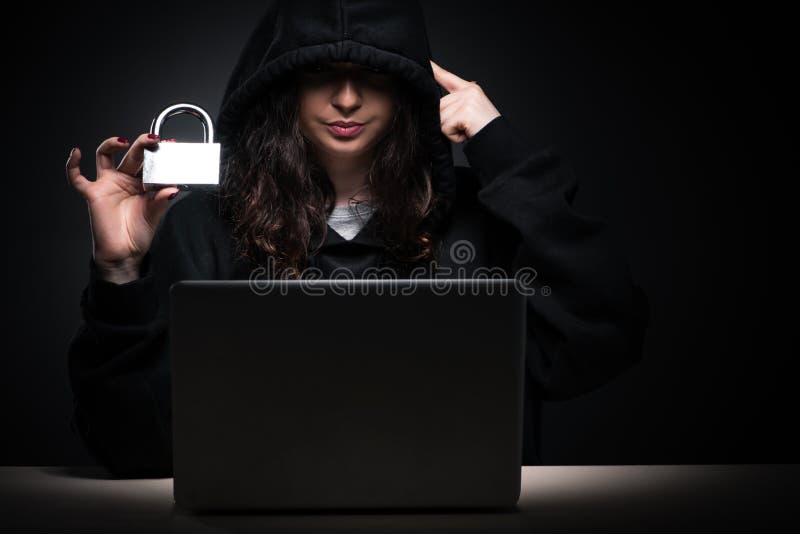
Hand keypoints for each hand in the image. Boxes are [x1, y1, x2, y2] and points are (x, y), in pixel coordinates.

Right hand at [66, 134, 179, 281]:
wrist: (124, 253)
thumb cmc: (139, 234)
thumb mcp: (155, 216)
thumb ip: (162, 201)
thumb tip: (172, 189)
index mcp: (143, 183)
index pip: (150, 162)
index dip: (158, 153)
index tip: (170, 144)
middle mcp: (125, 179)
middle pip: (131, 155)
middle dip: (142, 145)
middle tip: (152, 140)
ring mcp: (108, 184)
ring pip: (105, 155)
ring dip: (112, 144)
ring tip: (124, 141)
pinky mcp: (93, 193)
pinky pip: (78, 178)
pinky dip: (73, 165)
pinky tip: (76, 153)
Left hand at [430, 59, 500, 143]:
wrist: (499, 139)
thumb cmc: (485, 128)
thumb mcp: (472, 110)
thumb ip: (458, 103)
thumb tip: (441, 105)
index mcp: (470, 88)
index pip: (448, 77)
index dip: (435, 70)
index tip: (426, 62)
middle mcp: (468, 91)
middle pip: (439, 106)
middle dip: (447, 121)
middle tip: (464, 126)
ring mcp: (466, 100)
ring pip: (440, 118)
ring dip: (450, 130)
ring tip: (466, 129)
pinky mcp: (464, 112)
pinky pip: (446, 128)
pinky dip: (454, 136)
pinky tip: (466, 133)